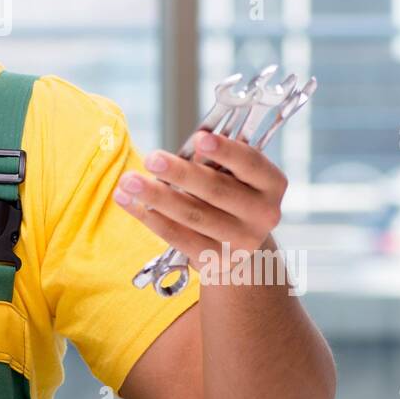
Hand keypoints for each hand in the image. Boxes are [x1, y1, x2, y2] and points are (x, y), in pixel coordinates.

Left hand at [111, 130, 286, 274]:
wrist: (237, 245)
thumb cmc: (228, 192)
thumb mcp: (230, 171)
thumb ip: (215, 158)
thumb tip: (196, 147)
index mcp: (271, 184)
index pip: (251, 163)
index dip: (226, 150)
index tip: (199, 137)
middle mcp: (264, 214)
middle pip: (216, 190)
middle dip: (180, 173)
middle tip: (151, 158)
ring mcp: (242, 241)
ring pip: (193, 215)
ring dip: (157, 196)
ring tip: (128, 181)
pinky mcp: (216, 261)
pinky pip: (178, 237)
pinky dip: (150, 218)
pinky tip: (128, 202)